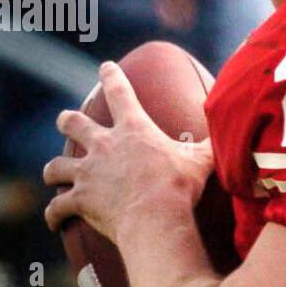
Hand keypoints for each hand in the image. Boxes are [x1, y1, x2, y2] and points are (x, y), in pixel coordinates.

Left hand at [43, 61, 213, 242]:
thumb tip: (232, 133)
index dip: (112, 76)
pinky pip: (57, 207)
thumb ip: (210, 145)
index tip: (106, 66)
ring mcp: (87, 173)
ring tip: (53, 175)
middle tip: (67, 121)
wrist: (156, 218)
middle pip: (73, 123)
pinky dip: (53, 214)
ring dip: (54, 171)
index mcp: (133, 130)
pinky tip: (53, 220)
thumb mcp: (202, 161)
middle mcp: (103, 146)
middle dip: (67, 121)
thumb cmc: (180, 187)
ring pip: (56, 166)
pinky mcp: (80, 200)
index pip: (119, 92)